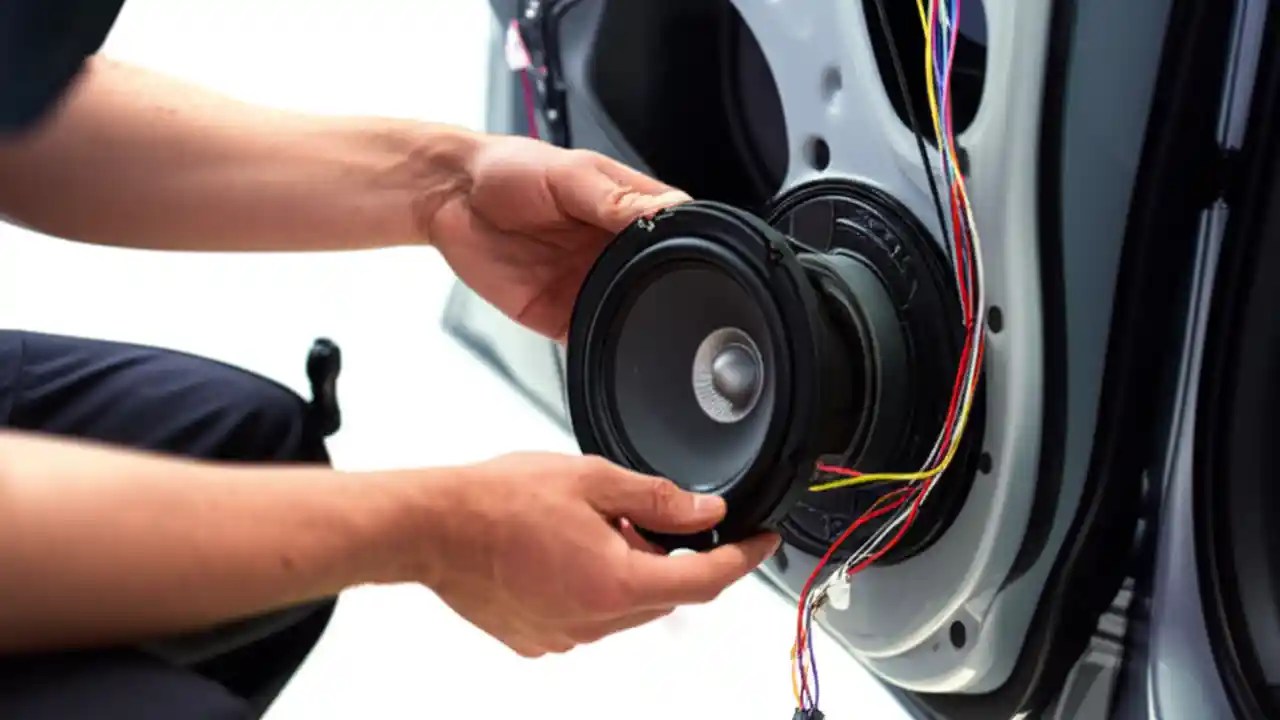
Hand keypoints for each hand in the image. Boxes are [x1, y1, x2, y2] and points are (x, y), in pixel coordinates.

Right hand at [425, 452, 779, 657]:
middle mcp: (594, 622)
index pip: (704, 580)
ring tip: (591, 524)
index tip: (762, 543)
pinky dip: (593, 585)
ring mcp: (564, 636)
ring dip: (628, 568)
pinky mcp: (538, 638)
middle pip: (664, 593)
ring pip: (626, 605)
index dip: (743, 560)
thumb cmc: (498, 503)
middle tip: (643, 513)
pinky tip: (565, 550)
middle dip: (669, 554)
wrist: (432, 528)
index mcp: (615, 583)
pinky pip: (587, 616)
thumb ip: (658, 498)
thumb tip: (706, 513)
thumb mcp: (592, 480)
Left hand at [427, 135, 690, 340]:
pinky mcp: (564, 315)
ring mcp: (592, 285)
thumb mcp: (568, 173)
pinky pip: (594, 340)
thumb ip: (615, 198)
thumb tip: (668, 210)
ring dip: (639, 324)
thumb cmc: (506, 170)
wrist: (449, 199)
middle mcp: (616, 250)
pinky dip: (603, 348)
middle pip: (663, 281)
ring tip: (640, 322)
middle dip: (668, 293)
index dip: (693, 249)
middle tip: (662, 295)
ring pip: (634, 317)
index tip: (694, 260)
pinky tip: (609, 344)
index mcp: (628, 209)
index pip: (680, 232)